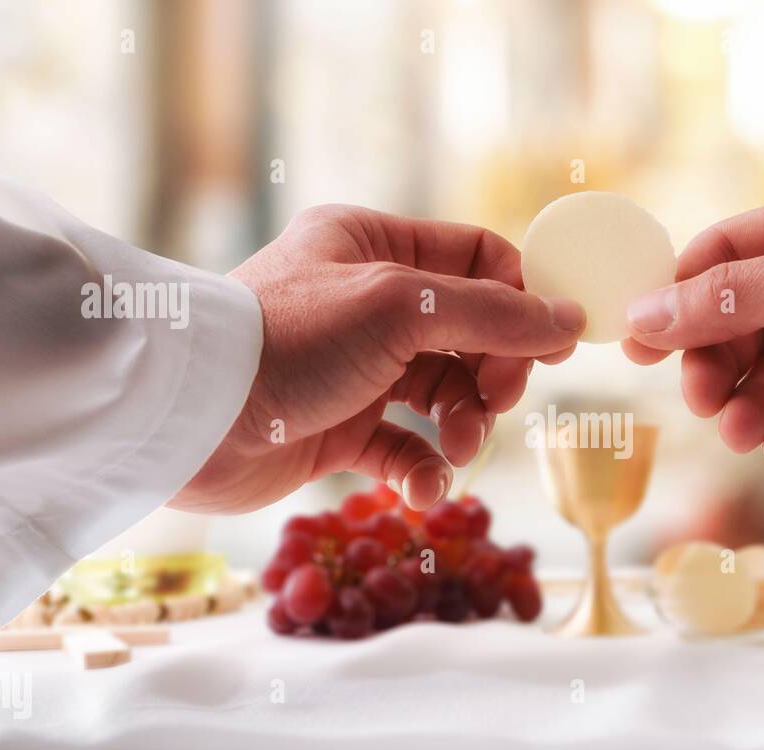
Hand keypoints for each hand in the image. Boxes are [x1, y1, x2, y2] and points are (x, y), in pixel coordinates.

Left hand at [172, 205, 583, 512]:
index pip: (477, 257)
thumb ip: (492, 313)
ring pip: (445, 393)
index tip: (556, 343)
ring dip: (464, 425)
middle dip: (493, 372)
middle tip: (496, 400)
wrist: (193, 419)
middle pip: (471, 331)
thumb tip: (570, 321)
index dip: (523, 297)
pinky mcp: (340, 429)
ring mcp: (356, 367)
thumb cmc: (289, 340)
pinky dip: (423, 469)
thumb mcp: (399, 307)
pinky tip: (424, 489)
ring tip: (456, 448)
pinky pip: (405, 447)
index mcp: (374, 246)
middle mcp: (367, 302)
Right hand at [623, 177, 763, 472]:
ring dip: (746, 409)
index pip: (718, 260)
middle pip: (732, 328)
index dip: (673, 302)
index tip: (636, 347)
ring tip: (746, 431)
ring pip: (763, 382)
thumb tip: (643, 315)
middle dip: (713, 365)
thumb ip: (732, 298)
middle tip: (703, 397)